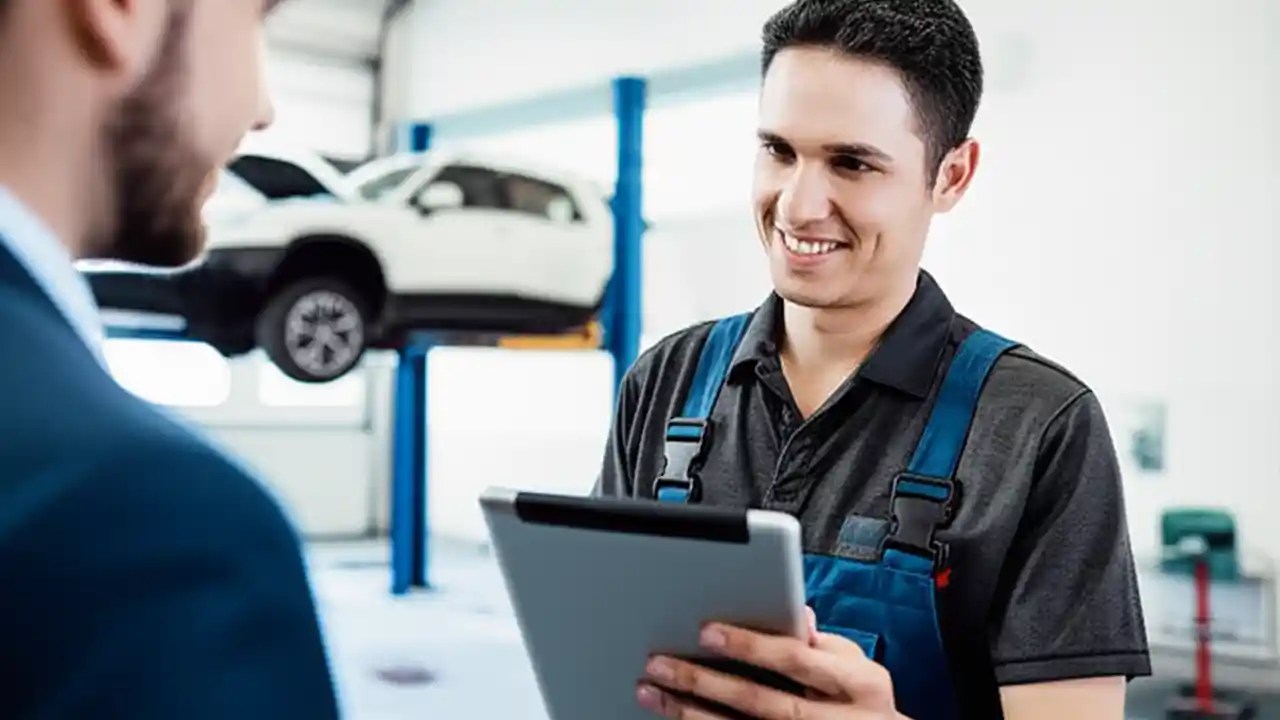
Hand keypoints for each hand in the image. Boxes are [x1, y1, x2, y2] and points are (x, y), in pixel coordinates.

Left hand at [636, 609, 901, 718]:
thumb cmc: (866, 706)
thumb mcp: (862, 670)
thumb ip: (826, 644)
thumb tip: (796, 614)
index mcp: (856, 685)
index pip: (795, 660)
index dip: (750, 645)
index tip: (706, 631)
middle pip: (758, 701)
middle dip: (704, 681)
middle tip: (660, 663)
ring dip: (689, 713)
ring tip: (651, 691)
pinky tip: (675, 717)